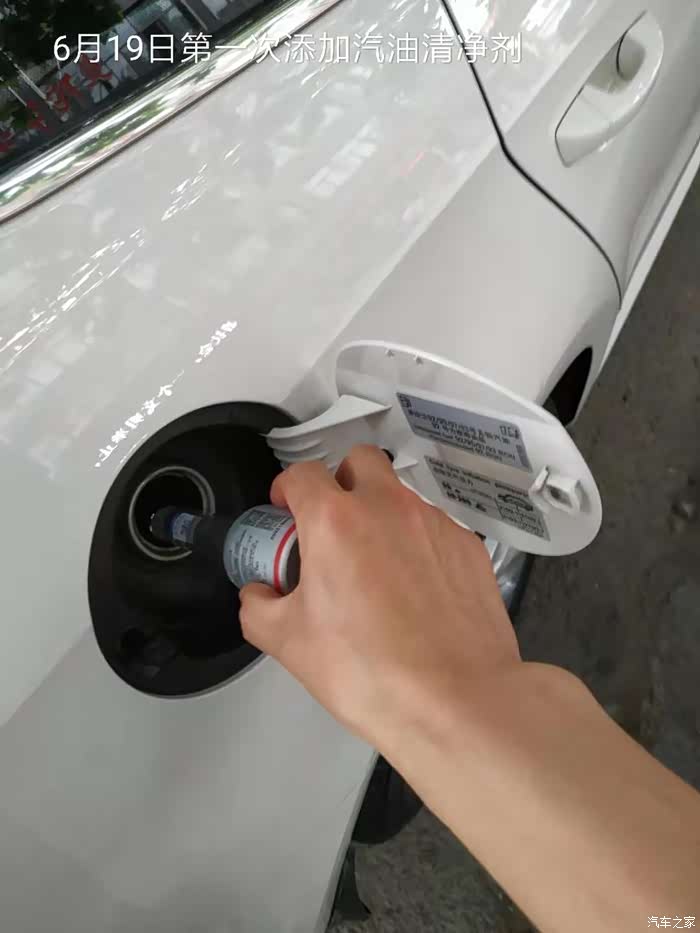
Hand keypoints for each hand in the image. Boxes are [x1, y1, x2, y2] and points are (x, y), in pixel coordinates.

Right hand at [239, 445, 519, 749]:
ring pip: (400, 496)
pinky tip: (414, 591)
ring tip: (375, 568)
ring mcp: (434, 524)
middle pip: (358, 461)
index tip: (286, 510)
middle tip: (331, 526)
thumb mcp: (289, 644)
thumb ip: (260, 607)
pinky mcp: (468, 547)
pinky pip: (434, 528)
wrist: (456, 701)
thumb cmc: (373, 672)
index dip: (287, 489)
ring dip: (381, 515)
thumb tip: (260, 595)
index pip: (302, 474)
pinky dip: (418, 545)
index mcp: (335, 522)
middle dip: (340, 482)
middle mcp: (388, 508)